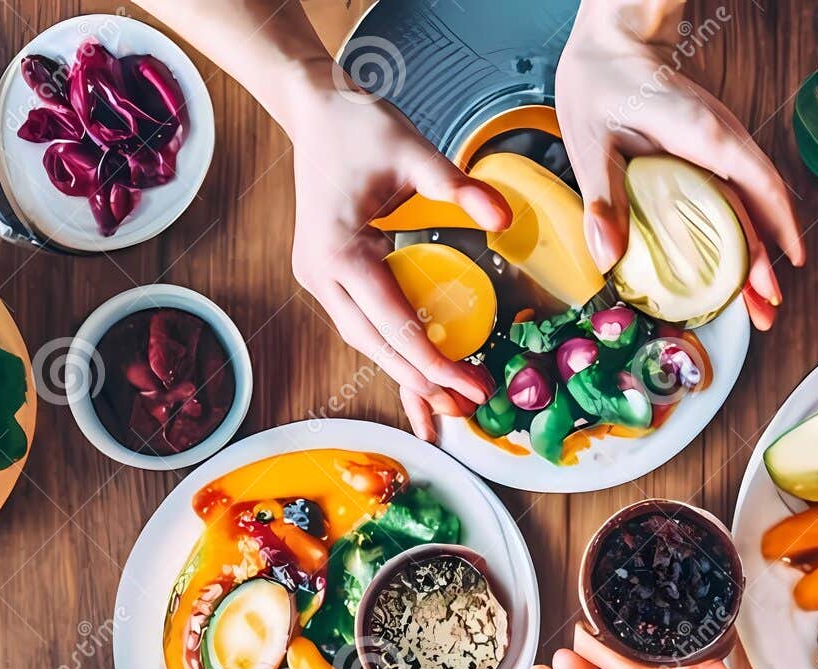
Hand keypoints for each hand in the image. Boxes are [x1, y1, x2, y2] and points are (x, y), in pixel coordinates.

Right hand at [286, 84, 507, 439]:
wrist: (315, 112)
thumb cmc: (361, 127)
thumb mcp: (414, 151)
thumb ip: (459, 187)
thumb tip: (503, 217)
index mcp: (338, 252)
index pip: (393, 323)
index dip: (436, 362)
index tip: (473, 386)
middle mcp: (321, 275)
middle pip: (376, 345)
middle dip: (421, 382)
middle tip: (467, 408)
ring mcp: (319, 279)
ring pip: (365, 340)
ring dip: (404, 371)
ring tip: (447, 401)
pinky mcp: (327, 276)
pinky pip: (363, 322)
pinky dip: (391, 348)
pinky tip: (418, 373)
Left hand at [556, 0, 803, 329]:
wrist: (613, 41)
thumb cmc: (602, 82)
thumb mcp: (590, 141)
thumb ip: (603, 198)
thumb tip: (607, 256)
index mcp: (701, 135)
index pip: (755, 183)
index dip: (777, 226)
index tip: (789, 266)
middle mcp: (722, 140)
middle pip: (758, 206)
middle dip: (766, 263)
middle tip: (768, 313)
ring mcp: (720, 145)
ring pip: (750, 204)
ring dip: (757, 253)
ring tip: (759, 302)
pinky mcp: (710, 151)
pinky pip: (735, 195)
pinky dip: (743, 230)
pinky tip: (739, 263)